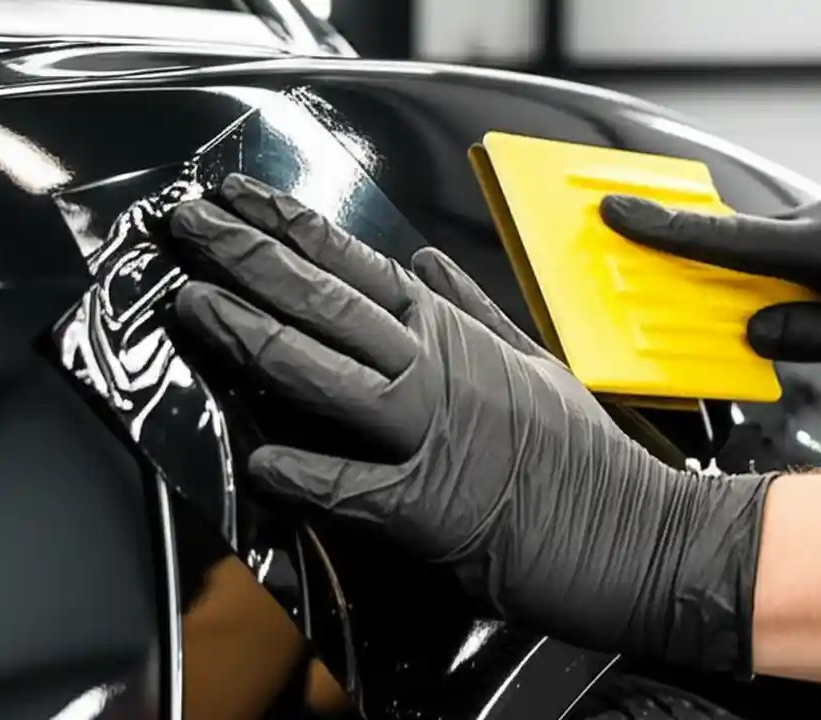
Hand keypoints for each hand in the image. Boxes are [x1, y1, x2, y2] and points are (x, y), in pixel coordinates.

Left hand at [167, 174, 773, 675]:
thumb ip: (473, 308)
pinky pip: (350, 484)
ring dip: (253, 338)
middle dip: (250, 258)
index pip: (361, 266)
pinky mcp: (426, 508)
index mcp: (457, 336)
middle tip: (189, 225)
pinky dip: (304, 471)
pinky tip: (259, 456)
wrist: (630, 532)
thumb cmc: (584, 453)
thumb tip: (429, 263)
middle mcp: (436, 373)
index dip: (294, 227)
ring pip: (326, 374)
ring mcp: (429, 437)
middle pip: (328, 304)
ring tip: (193, 304)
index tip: (241, 197)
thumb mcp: (534, 360)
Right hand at [601, 185, 820, 381]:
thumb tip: (756, 331)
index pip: (735, 240)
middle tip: (670, 293)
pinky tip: (808, 304)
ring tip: (772, 322)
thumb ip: (820, 336)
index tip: (615, 212)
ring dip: (756, 279)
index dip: (668, 230)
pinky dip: (786, 272)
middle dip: (704, 268)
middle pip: (747, 243)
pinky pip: (802, 244)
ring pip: (776, 247)